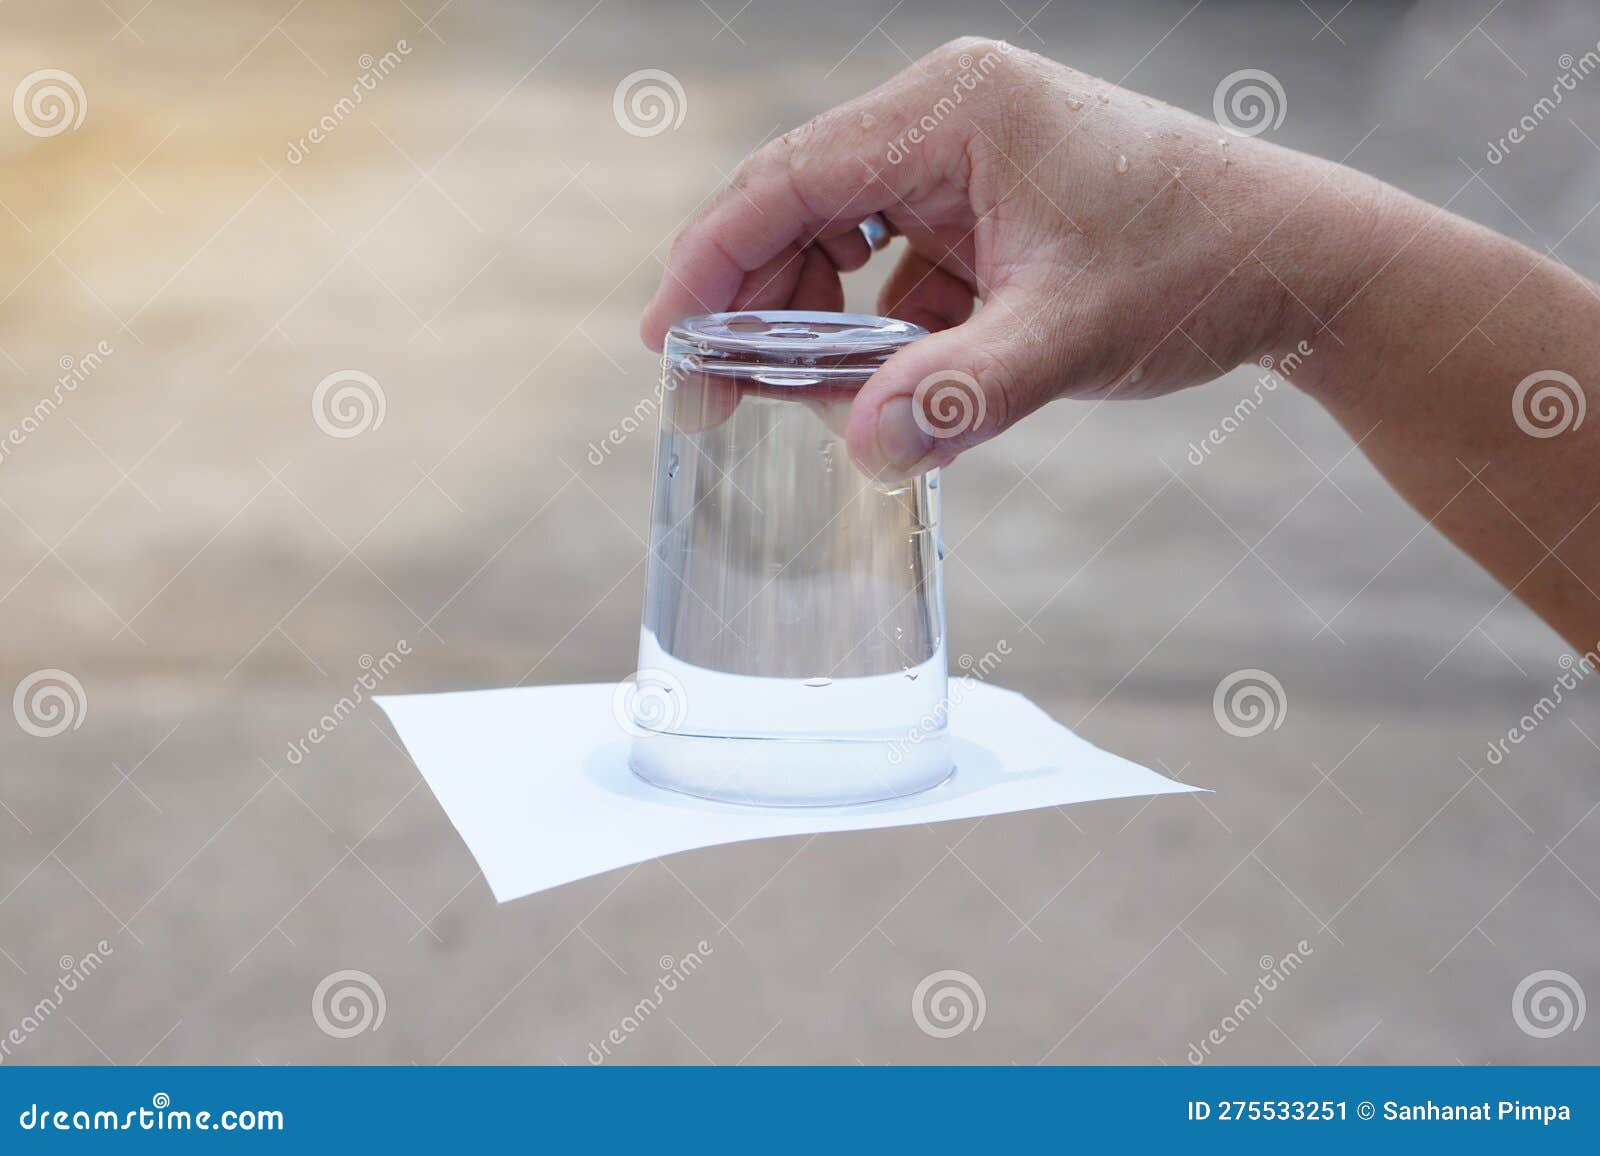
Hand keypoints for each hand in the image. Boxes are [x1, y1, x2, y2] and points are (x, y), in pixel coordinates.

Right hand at [641, 38, 1365, 476]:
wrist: (1296, 267)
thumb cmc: (1196, 268)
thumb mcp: (1070, 336)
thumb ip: (962, 395)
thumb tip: (864, 453)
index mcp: (953, 111)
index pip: (790, 177)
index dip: (712, 260)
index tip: (665, 341)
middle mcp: (948, 121)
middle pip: (803, 209)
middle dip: (758, 304)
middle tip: (717, 396)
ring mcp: (967, 167)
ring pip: (844, 246)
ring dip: (819, 325)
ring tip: (811, 402)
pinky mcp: (987, 215)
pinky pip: (898, 275)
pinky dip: (879, 335)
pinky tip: (885, 387)